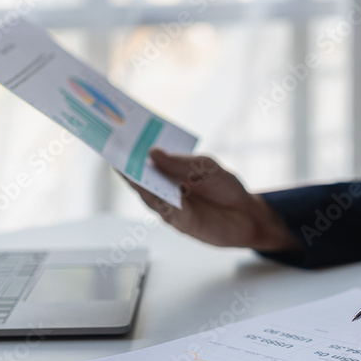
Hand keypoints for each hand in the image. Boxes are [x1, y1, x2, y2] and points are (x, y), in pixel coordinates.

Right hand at [125, 148, 299, 251]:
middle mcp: (165, 191)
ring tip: (125, 168)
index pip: (144, 161)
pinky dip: (158, 200)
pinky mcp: (181, 223)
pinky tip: (151, 190)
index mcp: (169, 173)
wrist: (247, 213)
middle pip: (140, 179)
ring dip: (137, 183)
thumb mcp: (206, 166)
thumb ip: (180, 162)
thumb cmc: (225, 187)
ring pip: (148, 195)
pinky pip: (166, 210)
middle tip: (112, 152)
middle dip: (126, 166)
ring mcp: (170, 208)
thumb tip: (152, 152)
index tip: (116, 137)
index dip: (129, 151)